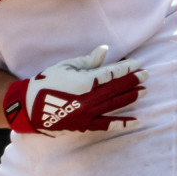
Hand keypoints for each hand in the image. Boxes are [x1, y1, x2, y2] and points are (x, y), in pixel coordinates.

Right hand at [2, 45, 146, 133]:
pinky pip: (107, 125)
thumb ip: (87, 61)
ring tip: (144, 91)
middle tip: (147, 76)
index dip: (126, 68)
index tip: (138, 64)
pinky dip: (122, 123)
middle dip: (133, 81)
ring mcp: (88, 113)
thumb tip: (105, 50)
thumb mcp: (65, 66)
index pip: (111, 73)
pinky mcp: (85, 125)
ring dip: (131, 97)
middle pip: (116, 88)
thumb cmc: (46, 82)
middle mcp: (89, 98)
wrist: (30, 108)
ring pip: (115, 104)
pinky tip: (136, 121)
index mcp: (84, 81)